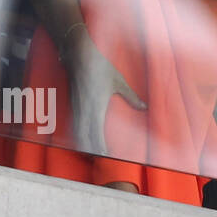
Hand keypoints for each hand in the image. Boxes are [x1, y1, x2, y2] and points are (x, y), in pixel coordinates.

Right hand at [61, 26, 145, 156]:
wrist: (77, 54)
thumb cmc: (99, 66)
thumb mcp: (118, 81)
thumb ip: (131, 96)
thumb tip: (144, 107)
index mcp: (96, 108)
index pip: (96, 136)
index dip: (100, 149)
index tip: (107, 158)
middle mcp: (83, 111)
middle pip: (84, 140)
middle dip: (91, 151)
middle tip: (100, 161)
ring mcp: (75, 109)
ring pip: (77, 134)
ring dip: (83, 145)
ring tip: (91, 156)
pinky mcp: (72, 104)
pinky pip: (73, 125)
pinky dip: (78, 135)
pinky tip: (81, 140)